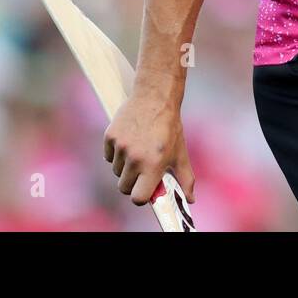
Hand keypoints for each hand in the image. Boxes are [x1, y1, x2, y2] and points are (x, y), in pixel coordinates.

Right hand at [105, 91, 195, 206]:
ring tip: (139, 149)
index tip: (145, 189)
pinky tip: (129, 140)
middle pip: (124, 187)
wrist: (155, 97)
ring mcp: (121, 147)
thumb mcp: (180, 152)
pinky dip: (116, 153)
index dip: (140, 196)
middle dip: (133, 182)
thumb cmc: (169, 127)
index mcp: (154, 164)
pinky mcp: (110, 137)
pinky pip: (108, 156)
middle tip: (143, 168)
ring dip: (125, 166)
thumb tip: (190, 200)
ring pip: (116, 171)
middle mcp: (135, 158)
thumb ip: (185, 178)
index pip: (137, 198)